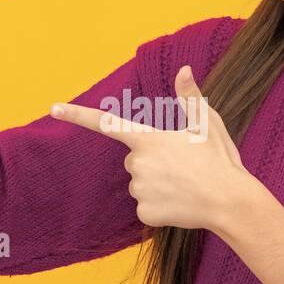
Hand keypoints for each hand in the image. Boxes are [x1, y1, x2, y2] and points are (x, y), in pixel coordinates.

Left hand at [49, 64, 249, 232]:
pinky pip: (147, 207)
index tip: (53, 108)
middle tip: (183, 166)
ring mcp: (139, 190)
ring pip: (141, 184)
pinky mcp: (144, 214)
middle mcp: (137, 164)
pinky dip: (161, 206)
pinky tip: (181, 204)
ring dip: (158, 184)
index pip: (105, 123)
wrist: (231, 202)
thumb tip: (184, 70)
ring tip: (186, 185)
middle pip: (134, 159)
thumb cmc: (220, 159)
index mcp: (148, 139)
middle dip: (153, 161)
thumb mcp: (207, 123)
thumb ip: (190, 97)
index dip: (77, 115)